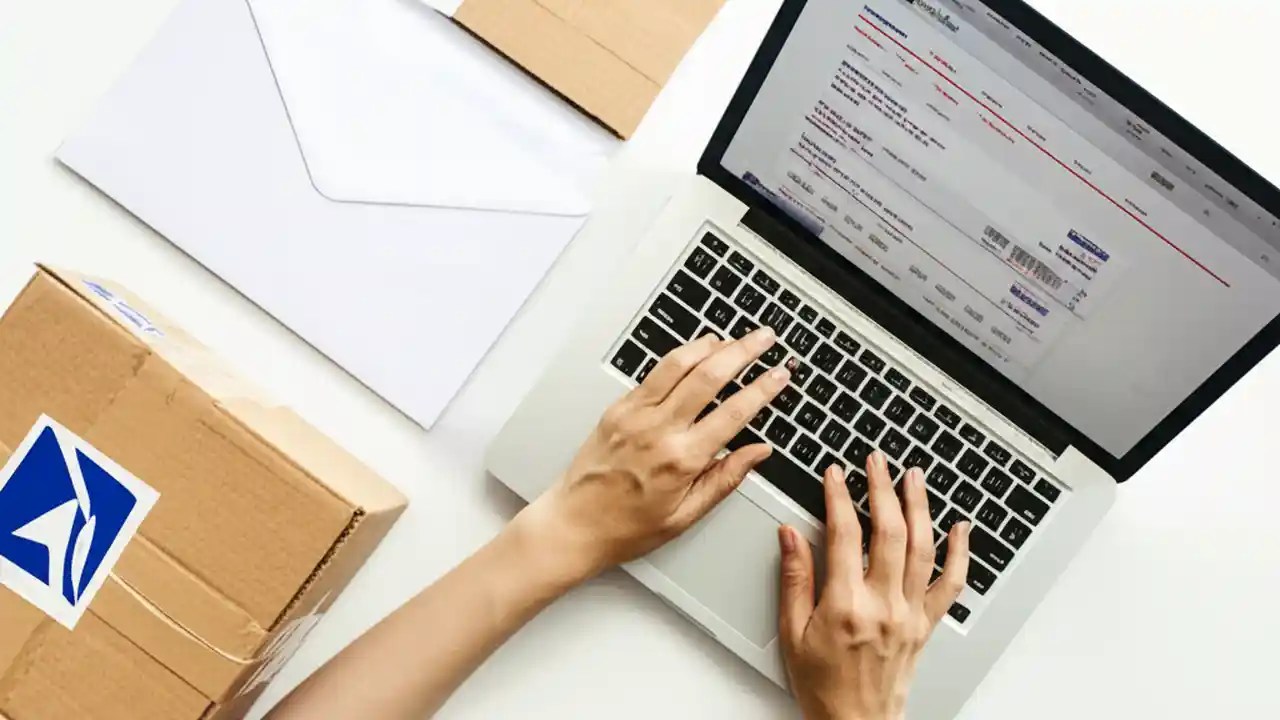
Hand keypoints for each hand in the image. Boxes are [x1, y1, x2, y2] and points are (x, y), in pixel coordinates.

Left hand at [515, 328, 790, 581]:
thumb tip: (758, 452)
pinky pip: (654, 373)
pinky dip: (679, 356)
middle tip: (765, 339)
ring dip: (710, 345)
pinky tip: (695, 351)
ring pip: (679, 364)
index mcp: (680, 460)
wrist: (573, 525)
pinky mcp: (618, 408)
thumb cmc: (625, 527)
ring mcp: (634, 415)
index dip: (763, 389)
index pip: (734, 413)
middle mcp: (658, 431)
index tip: (780, 376)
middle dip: (743, 351)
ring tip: (733, 338)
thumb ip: (726, 479)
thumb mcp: (686, 515)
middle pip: (709, 375)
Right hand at [778, 453, 971, 719]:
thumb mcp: (792, 634)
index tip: (835, 474)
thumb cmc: (822, 686)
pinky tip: (961, 528)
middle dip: (882, 489)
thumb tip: (790, 536)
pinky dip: (960, 553)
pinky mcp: (926, 626)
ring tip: (914, 478)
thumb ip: (793, 580)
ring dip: (920, 507)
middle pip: (889, 532)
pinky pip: (951, 584)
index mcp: (845, 606)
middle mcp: (883, 607)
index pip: (843, 535)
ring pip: (922, 549)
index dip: (839, 497)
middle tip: (876, 461)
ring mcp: (910, 615)